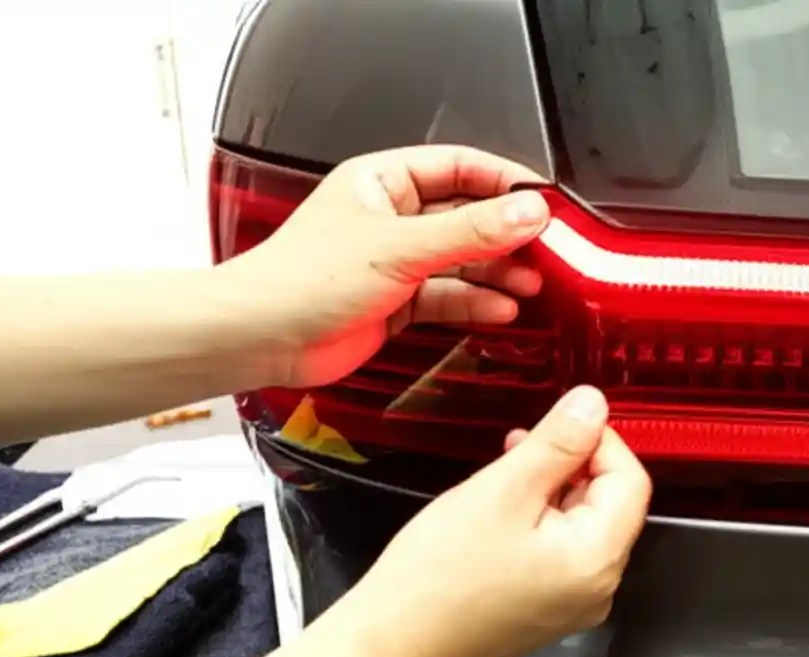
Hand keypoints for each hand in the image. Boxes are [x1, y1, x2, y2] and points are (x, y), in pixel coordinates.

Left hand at [220, 145, 550, 386]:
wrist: (261, 337)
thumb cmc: (301, 280)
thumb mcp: (399, 248)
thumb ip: (470, 231)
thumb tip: (528, 211)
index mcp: (383, 181)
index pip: (460, 166)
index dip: (505, 181)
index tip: (543, 201)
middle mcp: (391, 216)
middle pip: (467, 215)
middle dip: (507, 233)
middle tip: (548, 248)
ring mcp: (395, 261)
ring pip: (462, 259)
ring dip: (498, 270)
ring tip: (534, 281)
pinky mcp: (396, 302)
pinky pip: (449, 295)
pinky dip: (476, 302)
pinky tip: (503, 308)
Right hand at [310, 386, 651, 656]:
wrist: (389, 646)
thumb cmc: (437, 579)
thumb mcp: (502, 490)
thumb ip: (556, 443)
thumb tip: (593, 404)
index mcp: (598, 560)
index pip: (631, 480)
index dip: (600, 440)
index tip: (561, 421)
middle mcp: (596, 589)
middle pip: (609, 503)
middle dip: (570, 463)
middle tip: (521, 444)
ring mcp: (571, 603)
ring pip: (579, 524)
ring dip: (549, 488)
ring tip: (502, 474)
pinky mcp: (543, 609)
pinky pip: (557, 551)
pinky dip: (536, 519)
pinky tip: (498, 509)